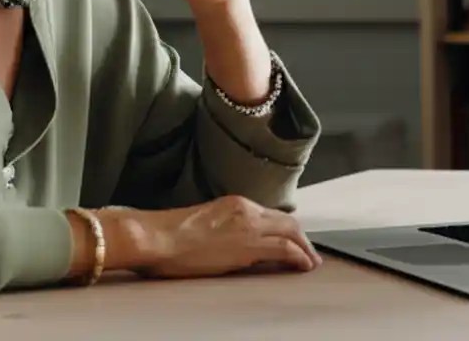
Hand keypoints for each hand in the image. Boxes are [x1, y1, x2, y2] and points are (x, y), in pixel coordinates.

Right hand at [130, 195, 322, 277]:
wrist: (158, 237)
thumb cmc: (169, 234)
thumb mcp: (203, 223)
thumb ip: (223, 228)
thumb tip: (230, 242)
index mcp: (235, 203)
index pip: (271, 214)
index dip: (287, 228)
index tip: (293, 240)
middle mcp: (246, 210)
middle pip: (287, 221)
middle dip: (301, 238)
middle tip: (309, 253)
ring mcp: (249, 226)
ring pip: (291, 232)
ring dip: (305, 248)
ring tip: (311, 262)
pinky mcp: (248, 245)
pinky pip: (285, 248)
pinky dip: (299, 256)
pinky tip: (304, 265)